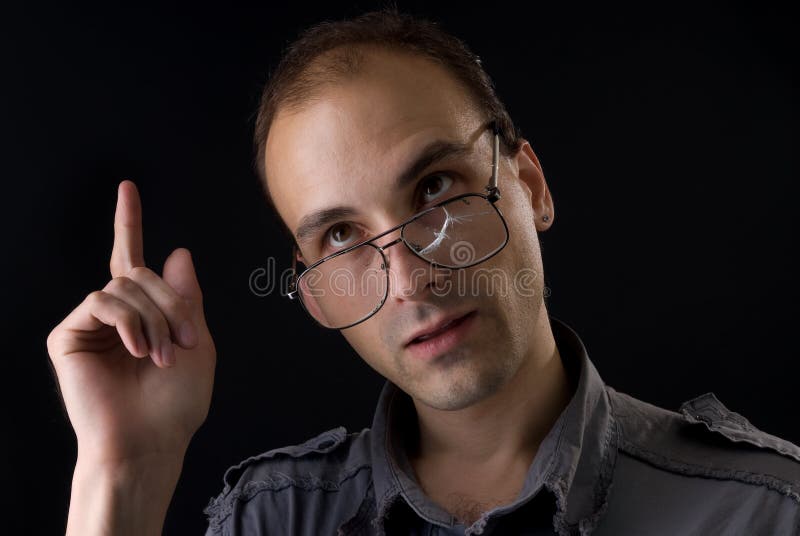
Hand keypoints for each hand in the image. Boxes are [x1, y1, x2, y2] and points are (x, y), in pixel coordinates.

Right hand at [47, 180, 215, 464]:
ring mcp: (89, 323)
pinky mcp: (67, 335)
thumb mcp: (198, 342)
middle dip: (172, 304)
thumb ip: (186, 297)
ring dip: (155, 318)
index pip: (134, 259)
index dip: (129, 223)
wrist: (149, 440)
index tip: (127, 188)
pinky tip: (137, 350)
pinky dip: (128, 321)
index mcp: (143, 314)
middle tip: (188, 341)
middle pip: (142, 273)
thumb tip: (176, 251)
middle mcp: (113, 314)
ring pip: (124, 285)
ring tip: (162, 355)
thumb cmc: (176, 402)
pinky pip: (102, 300)